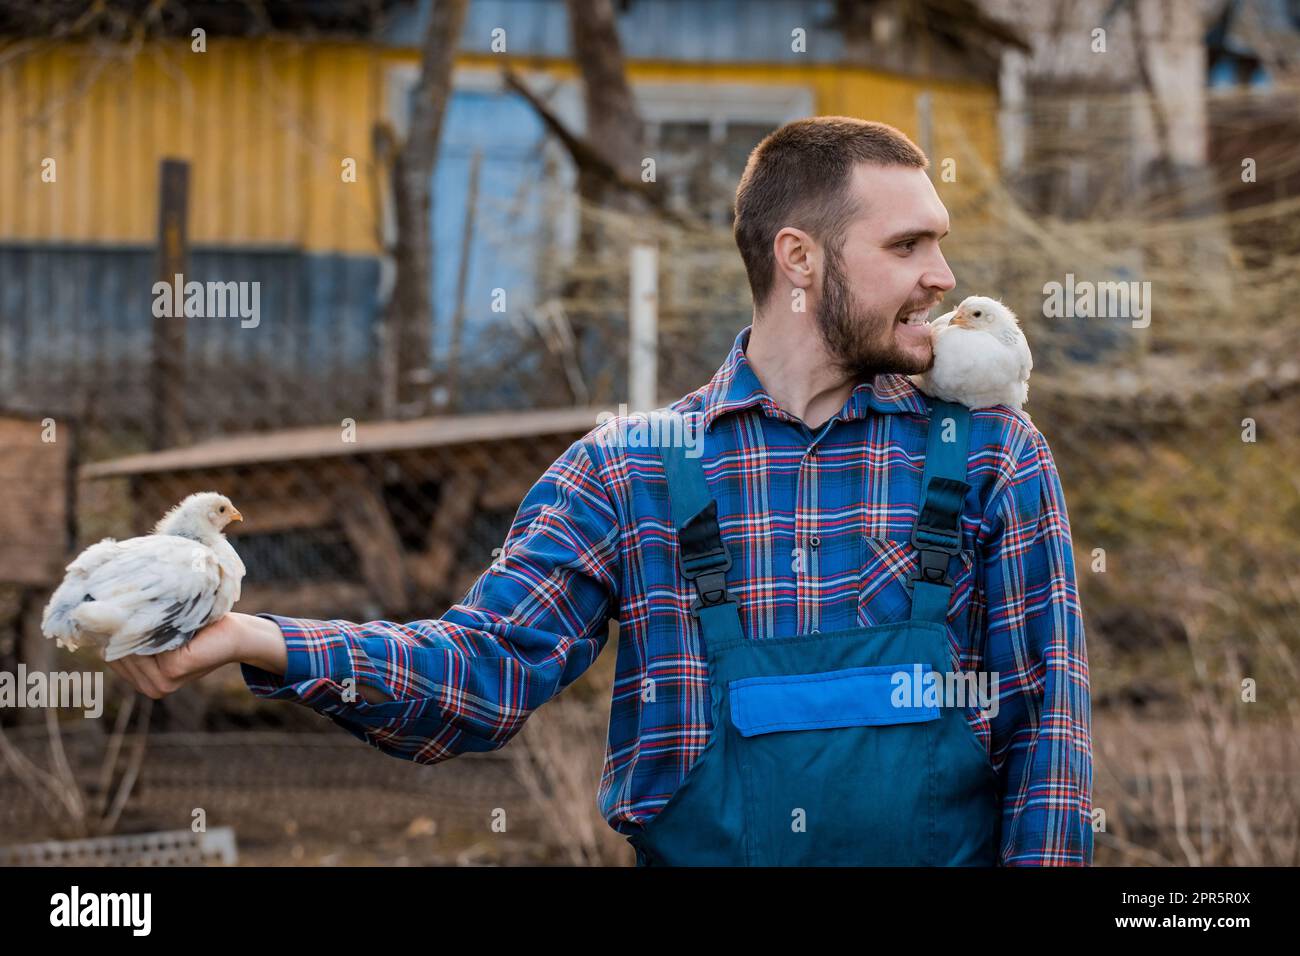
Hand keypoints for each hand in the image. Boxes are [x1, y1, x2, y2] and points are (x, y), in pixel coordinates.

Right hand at [102, 612, 275, 699]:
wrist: (235, 634)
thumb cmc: (199, 629)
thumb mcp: (162, 633)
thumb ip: (135, 634)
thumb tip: (92, 615)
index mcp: (144, 682)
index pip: (110, 655)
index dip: (108, 631)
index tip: (101, 607)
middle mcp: (150, 687)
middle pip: (117, 652)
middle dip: (119, 627)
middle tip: (120, 602)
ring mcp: (161, 683)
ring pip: (130, 648)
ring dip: (134, 625)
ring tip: (143, 604)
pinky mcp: (173, 670)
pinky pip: (148, 643)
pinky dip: (150, 626)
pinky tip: (157, 612)